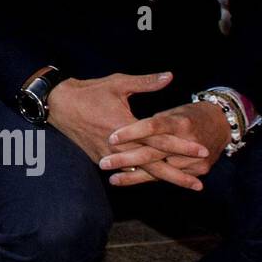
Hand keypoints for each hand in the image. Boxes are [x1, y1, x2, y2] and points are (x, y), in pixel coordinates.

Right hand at [47, 71, 207, 188]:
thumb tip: (169, 77)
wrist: (59, 105)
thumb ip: (146, 82)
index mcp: (126, 125)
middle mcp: (119, 144)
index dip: (182, 146)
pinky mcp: (100, 158)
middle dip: (178, 174)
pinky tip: (154, 180)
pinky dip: (140, 176)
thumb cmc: (89, 92)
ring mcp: (108, 154)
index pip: (160, 139)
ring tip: (183, 184)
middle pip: (153, 164)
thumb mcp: (118, 83)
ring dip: (162, 179)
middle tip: (199, 183)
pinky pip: (124, 171)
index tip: (202, 150)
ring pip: (140, 171)